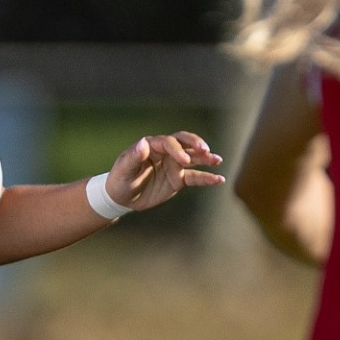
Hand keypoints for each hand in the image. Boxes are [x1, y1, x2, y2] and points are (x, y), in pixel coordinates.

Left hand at [104, 131, 225, 211]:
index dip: (177, 150)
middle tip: (205, 149)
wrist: (122, 197)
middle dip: (195, 144)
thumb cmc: (120, 180)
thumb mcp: (123, 169)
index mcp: (152, 146)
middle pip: (184, 142)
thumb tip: (143, 143)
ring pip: (193, 158)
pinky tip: (219, 180)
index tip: (184, 161)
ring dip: (206, 158)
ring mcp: (173, 165)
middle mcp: (165, 152)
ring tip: (217, 160)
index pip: (168, 142)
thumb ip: (133, 157)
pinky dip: (207, 178)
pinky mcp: (178, 179)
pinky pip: (195, 177)